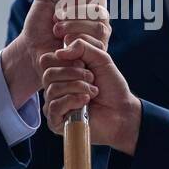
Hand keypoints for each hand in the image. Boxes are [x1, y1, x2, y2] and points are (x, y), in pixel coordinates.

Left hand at [1, 0, 108, 104]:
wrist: (32, 48)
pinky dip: (76, 42)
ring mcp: (100, 39)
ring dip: (74, 27)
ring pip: (99, 29)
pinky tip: (63, 44)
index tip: (61, 5)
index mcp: (91, 5)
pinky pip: (96, 46)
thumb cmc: (40, 23)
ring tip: (57, 32)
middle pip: (99, 12)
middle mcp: (99, 22)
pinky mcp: (96, 56)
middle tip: (55, 20)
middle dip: (73, 14)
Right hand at [40, 38, 141, 153]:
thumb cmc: (111, 86)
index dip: (66, 59)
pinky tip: (85, 102)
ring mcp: (54, 104)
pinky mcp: (56, 121)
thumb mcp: (100, 58)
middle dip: (74, 74)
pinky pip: (54, 106)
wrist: (121, 109)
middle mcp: (54, 87)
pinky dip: (72, 101)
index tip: (84, 64)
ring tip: (93, 92)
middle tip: (91, 79)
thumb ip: (82, 47)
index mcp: (61, 72)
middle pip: (48, 74)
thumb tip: (59, 52)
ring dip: (78, 88)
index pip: (46, 60)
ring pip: (52, 89)